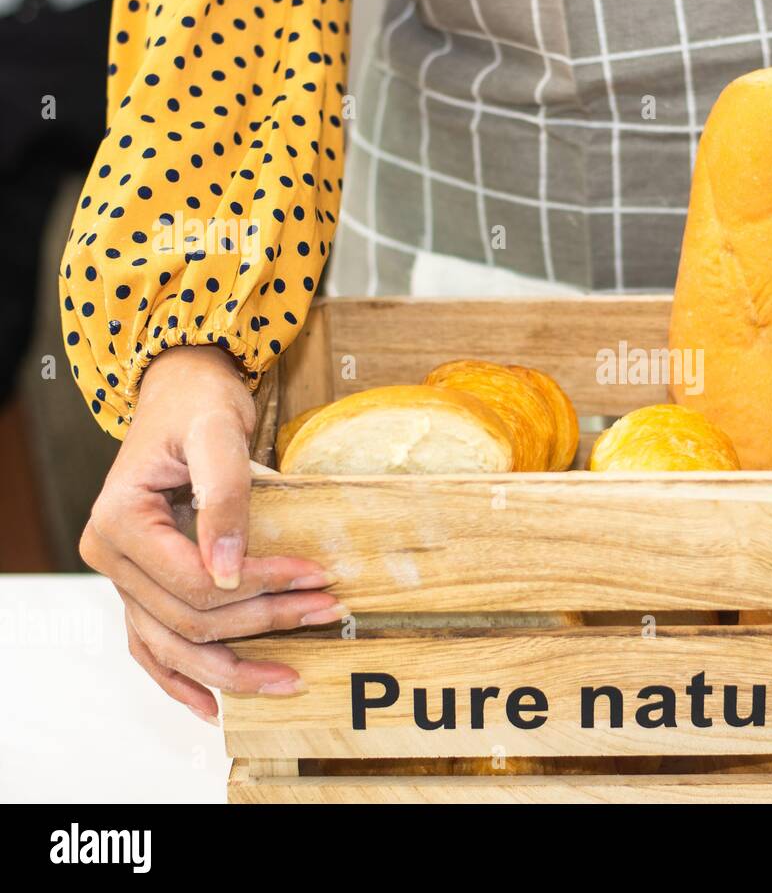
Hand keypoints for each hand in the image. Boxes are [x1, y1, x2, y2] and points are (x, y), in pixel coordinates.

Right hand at [79, 346, 347, 721]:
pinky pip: (153, 649)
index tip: (316, 575)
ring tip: (291, 679)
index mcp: (119, 522)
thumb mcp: (217, 435)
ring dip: (233, 669)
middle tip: (329, 611)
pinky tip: (216, 706)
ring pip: (173, 646)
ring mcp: (124, 579)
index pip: (191, 579)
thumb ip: (226, 495)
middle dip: (264, 622)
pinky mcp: (142, 588)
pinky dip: (182, 680)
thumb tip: (229, 570)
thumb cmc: (197, 409)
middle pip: (188, 619)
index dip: (258, 585)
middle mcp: (111, 558)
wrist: (181, 398)